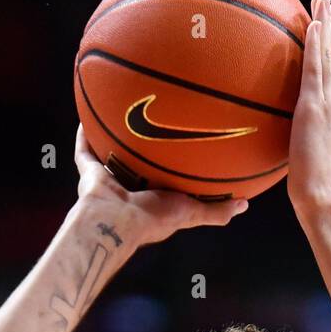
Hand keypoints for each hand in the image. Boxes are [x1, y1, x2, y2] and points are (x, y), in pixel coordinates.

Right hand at [73, 124, 248, 247]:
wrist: (116, 220)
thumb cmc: (153, 218)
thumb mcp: (191, 213)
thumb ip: (216, 211)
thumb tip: (245, 204)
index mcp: (153, 199)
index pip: (165, 182)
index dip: (173, 168)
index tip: (184, 149)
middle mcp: (131, 189)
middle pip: (138, 165)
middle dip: (144, 149)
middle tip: (154, 124)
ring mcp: (110, 181)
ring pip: (111, 156)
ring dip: (114, 138)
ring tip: (122, 113)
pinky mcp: (90, 174)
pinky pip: (85, 150)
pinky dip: (85, 134)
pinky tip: (89, 111)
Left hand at [287, 0, 330, 214]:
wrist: (320, 195)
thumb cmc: (311, 188)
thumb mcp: (306, 158)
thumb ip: (300, 141)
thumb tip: (287, 138)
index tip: (325, 31)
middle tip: (324, 2)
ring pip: (330, 55)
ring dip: (326, 25)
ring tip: (320, 1)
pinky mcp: (317, 105)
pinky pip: (316, 67)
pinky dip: (316, 44)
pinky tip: (312, 24)